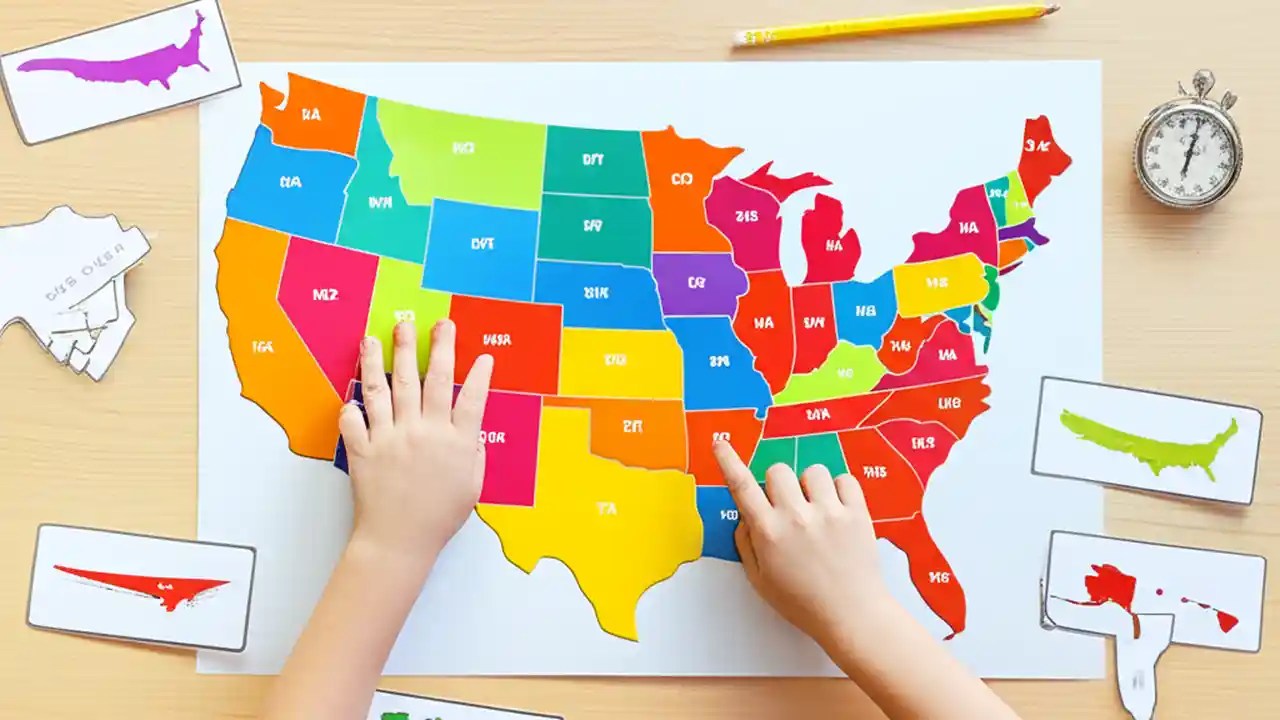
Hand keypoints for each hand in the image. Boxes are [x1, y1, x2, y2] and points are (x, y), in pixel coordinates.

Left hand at [340, 320, 493, 571]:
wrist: (399, 542)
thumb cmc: (439, 518)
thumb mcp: (471, 486)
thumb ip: (473, 453)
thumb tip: (471, 430)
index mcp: (455, 442)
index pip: (470, 398)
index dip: (479, 375)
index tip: (482, 356)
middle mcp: (424, 432)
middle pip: (429, 379)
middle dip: (433, 346)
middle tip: (432, 324)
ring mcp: (391, 438)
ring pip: (385, 387)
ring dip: (381, 358)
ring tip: (378, 336)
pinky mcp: (364, 449)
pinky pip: (353, 418)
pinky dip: (351, 404)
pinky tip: (351, 390)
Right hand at [714, 442, 890, 648]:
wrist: (852, 616)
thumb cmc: (803, 603)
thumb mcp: (761, 581)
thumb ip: (747, 544)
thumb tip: (745, 517)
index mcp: (769, 533)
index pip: (742, 486)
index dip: (728, 461)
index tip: (720, 444)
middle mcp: (796, 517)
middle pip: (778, 469)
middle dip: (778, 483)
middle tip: (788, 506)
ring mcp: (829, 513)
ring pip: (813, 470)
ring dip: (811, 485)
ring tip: (817, 510)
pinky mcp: (857, 513)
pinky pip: (845, 479)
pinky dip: (840, 490)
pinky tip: (837, 510)